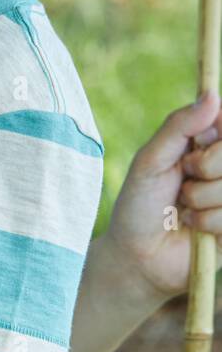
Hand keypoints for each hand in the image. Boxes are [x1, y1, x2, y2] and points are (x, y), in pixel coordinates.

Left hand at [106, 90, 221, 299]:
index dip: (218, 134)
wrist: (138, 256)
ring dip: (203, 198)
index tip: (201, 141)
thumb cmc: (139, 204)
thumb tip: (212, 94)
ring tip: (184, 208)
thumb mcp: (151, 160)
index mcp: (207, 146)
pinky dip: (210, 221)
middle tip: (184, 179)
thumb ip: (179, 127)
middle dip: (206, 166)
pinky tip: (195, 228)